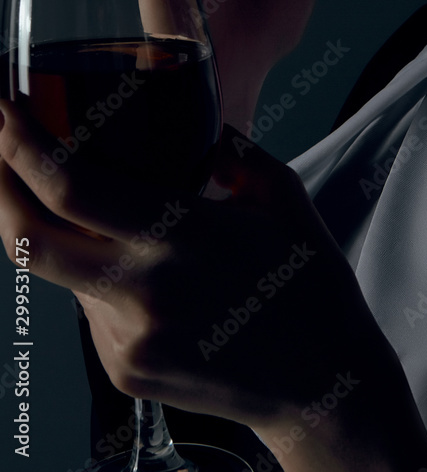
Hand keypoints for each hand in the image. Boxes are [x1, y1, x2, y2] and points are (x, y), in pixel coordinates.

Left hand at [0, 101, 426, 469]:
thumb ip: (236, 154)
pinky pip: (86, 308)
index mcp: (188, 237)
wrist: (324, 386)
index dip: (23, 146)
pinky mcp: (125, 371)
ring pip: (57, 272)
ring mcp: (129, 340)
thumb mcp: (285, 198)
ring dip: (55, 230)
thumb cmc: (311, 285)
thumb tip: (200, 132)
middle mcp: (146, 292)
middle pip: (25, 240)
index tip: (4, 111)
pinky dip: (92, 273)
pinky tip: (133, 264)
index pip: (73, 189)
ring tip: (88, 205)